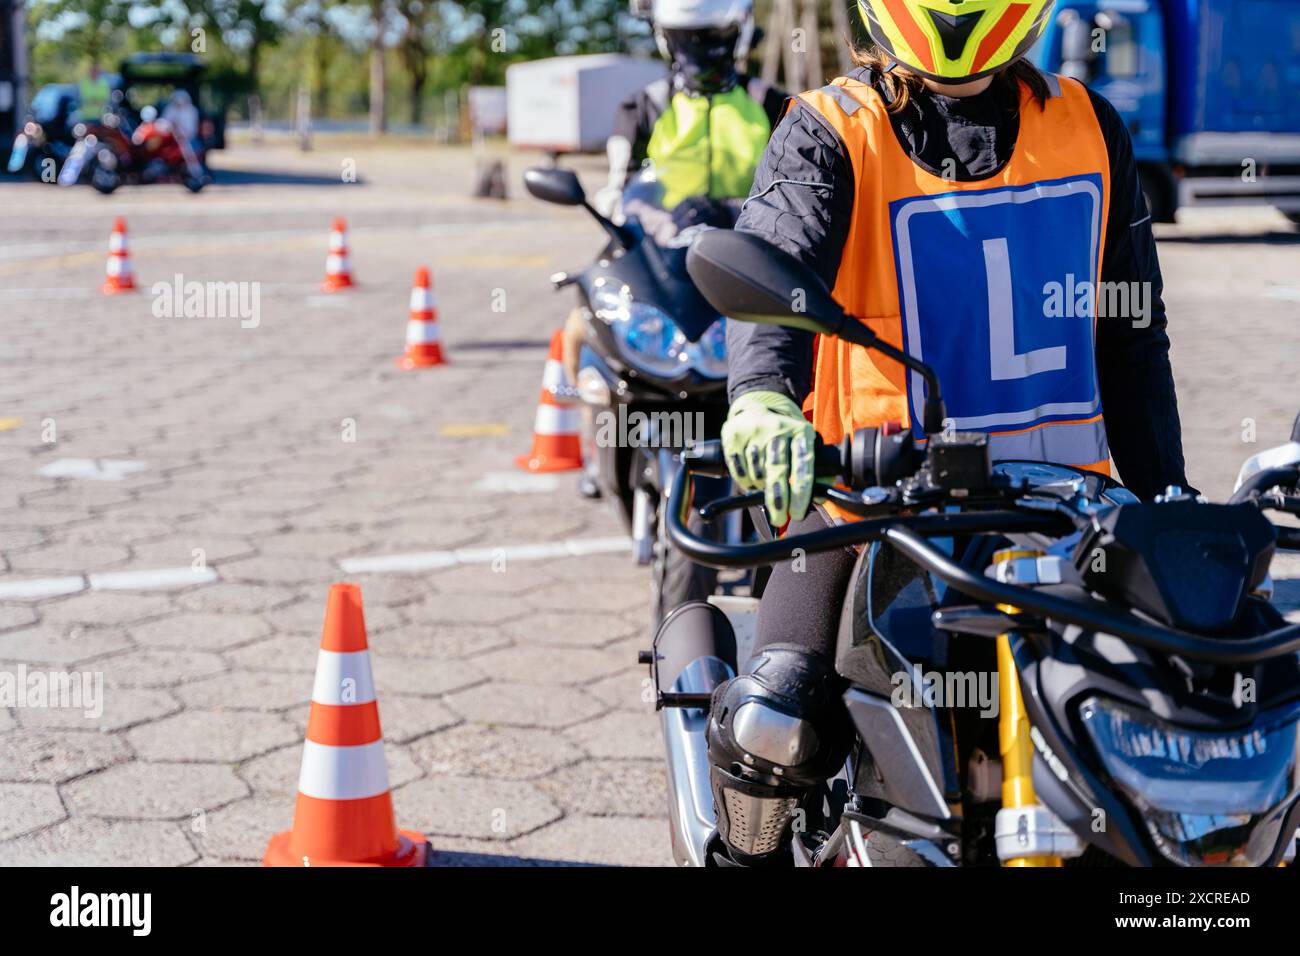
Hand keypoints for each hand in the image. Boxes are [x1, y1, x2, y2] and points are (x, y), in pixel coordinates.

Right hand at [721, 390, 815, 527]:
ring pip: (757, 473)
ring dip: (760, 488)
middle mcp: (778, 428)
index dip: (800, 493)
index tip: (797, 513)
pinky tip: (752, 480)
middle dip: (778, 500)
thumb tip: (820, 498)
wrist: (758, 403)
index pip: (803, 466)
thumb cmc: (786, 433)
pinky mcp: (735, 435)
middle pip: (777, 471)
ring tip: (765, 488)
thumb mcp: (805, 443)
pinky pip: (739, 470)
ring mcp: (754, 431)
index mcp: (801, 431)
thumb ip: (817, 470)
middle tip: (779, 519)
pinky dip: (745, 482)